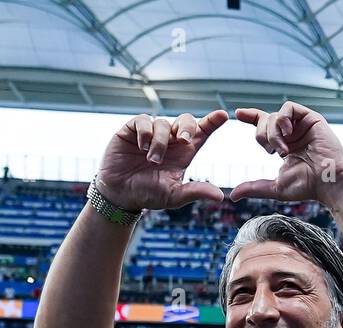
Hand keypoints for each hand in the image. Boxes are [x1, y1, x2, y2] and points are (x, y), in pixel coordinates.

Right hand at [96, 110, 227, 210]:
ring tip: (152, 160)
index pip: (201, 132)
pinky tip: (142, 147)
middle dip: (187, 127)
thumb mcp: (174, 195)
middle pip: (186, 120)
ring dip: (160, 142)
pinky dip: (145, 133)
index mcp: (183, 153)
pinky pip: (143, 121)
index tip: (223, 115)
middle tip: (184, 141)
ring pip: (163, 124)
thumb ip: (195, 192)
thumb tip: (220, 197)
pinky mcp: (132, 130)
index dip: (212, 121)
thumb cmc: (148, 194)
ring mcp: (151, 133)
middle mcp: (170, 140)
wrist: (120, 195)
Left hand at [229, 102, 342, 205]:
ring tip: (282, 149)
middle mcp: (293, 133)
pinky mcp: (311, 118)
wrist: (328, 181)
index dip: (250, 117)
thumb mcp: (275, 187)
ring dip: (273, 132)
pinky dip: (283, 119)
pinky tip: (287, 134)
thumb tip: (232, 195)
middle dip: (262, 135)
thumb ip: (254, 188)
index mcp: (285, 144)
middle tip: (271, 152)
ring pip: (275, 115)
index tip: (237, 114)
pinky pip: (289, 107)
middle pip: (265, 120)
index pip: (264, 125)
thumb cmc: (308, 186)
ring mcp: (302, 124)